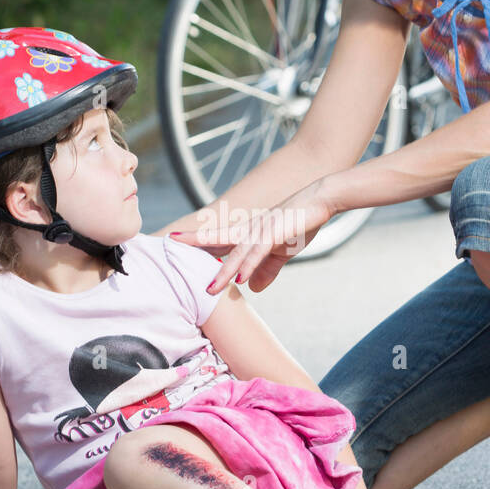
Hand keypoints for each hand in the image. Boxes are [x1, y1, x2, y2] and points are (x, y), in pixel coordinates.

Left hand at [170, 179, 335, 293]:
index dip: (195, 244)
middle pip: (216, 240)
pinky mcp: (277, 232)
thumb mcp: (283, 252)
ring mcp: (262, 230)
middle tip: (168, 249)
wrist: (321, 199)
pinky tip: (240, 278)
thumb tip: (253, 288)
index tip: (173, 246)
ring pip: (237, 253)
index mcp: (247, 234)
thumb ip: (267, 269)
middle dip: (194, 247)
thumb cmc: (300, 223)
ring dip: (223, 272)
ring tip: (209, 289)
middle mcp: (249, 230)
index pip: (216, 241)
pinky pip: (259, 252)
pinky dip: (249, 265)